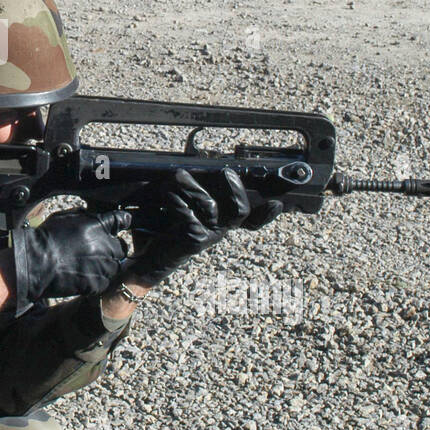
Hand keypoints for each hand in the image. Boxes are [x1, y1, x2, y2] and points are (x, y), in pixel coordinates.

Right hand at [10, 209, 129, 315]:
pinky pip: (104, 282)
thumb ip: (86, 216)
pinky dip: (96, 280)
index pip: (121, 220)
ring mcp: (102, 266)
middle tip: (96, 251)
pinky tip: (82, 275)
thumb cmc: (45, 238)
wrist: (34, 264)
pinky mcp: (97, 283)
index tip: (120, 225)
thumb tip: (97, 217)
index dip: (121, 222)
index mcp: (97, 226)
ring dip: (105, 265)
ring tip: (85, 265)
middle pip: (122, 247)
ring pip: (115, 266)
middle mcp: (104, 245)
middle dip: (112, 248)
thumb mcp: (65, 217)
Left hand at [127, 168, 282, 284]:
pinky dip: (177, 201)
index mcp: (221, 222)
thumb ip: (192, 196)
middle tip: (226, 173)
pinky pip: (189, 215)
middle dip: (235, 188)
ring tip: (178, 177)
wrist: (151, 259)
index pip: (250, 220)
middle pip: (239, 211)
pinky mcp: (194, 241)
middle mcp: (219, 230)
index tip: (277, 205)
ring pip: (210, 205)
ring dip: (191, 187)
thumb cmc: (166, 232)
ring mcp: (208, 236)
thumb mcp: (181, 212)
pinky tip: (167, 194)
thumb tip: (191, 171)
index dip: (266, 215)